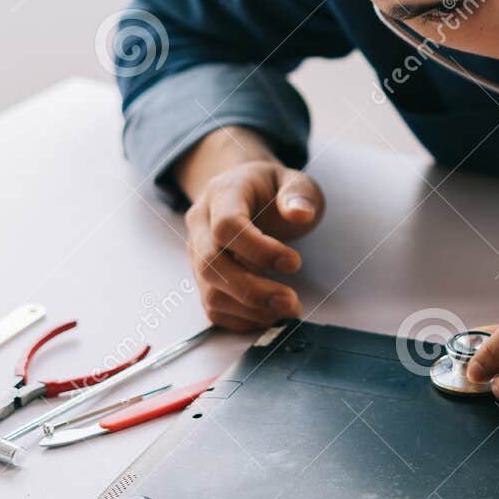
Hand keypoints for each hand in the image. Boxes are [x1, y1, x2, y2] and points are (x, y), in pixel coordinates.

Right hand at [179, 133, 322, 330]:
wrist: (243, 189)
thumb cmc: (270, 188)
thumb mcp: (292, 180)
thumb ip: (298, 193)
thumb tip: (301, 214)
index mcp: (222, 194)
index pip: (226, 226)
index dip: (259, 250)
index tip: (295, 263)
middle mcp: (201, 225)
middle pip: (211, 265)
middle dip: (252, 290)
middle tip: (291, 302)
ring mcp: (198, 253)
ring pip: (210, 292)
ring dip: (250, 309)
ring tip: (287, 309)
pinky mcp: (204, 277)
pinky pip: (213, 308)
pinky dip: (242, 319)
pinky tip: (270, 315)